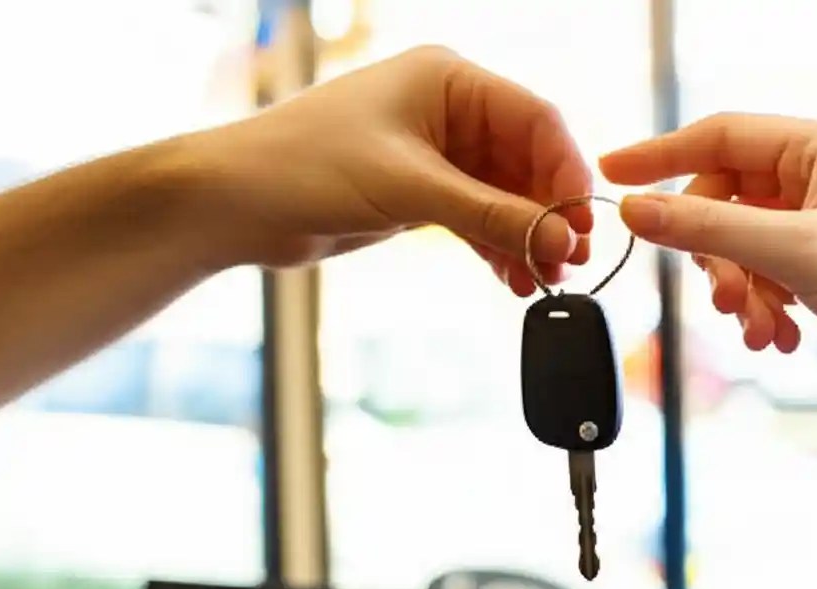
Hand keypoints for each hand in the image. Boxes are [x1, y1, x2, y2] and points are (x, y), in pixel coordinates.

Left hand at [188, 45, 592, 295]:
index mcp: (449, 79)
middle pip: (527, 161)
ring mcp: (436, 153)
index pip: (536, 120)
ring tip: (543, 280)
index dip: (566, 172)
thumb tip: (561, 242)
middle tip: (568, 262)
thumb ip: (491, 215)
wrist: (233, 202)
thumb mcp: (410, 188)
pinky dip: (496, 247)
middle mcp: (448, 109)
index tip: (583, 225)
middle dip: (547, 214)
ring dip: (525, 237)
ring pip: (504, 195)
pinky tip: (512, 280)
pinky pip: (477, 218)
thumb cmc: (307, 166)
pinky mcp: (420, 191)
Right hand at [600, 113, 816, 481]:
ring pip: (745, 246)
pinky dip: (766, 308)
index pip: (719, 136)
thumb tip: (636, 209)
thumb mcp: (794, 253)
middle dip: (716, 256)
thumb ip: (708, 229)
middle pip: (726, 199)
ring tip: (762, 330)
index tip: (611, 178)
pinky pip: (771, 278)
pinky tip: (782, 340)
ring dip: (741, 292)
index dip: (660, 156)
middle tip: (723, 300)